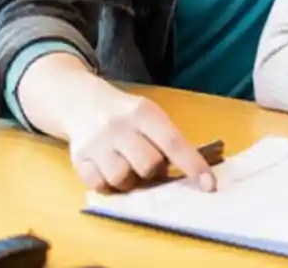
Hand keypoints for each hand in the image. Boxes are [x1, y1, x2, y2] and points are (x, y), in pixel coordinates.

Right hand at [62, 80, 216, 193]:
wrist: (81, 101)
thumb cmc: (125, 114)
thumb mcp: (149, 115)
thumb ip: (166, 140)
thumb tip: (193, 175)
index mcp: (143, 113)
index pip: (173, 142)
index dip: (193, 165)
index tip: (209, 185)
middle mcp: (118, 126)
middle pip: (148, 165)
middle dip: (154, 172)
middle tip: (149, 165)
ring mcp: (96, 143)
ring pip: (122, 179)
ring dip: (130, 181)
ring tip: (127, 167)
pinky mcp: (78, 158)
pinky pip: (99, 185)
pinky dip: (107, 184)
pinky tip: (108, 169)